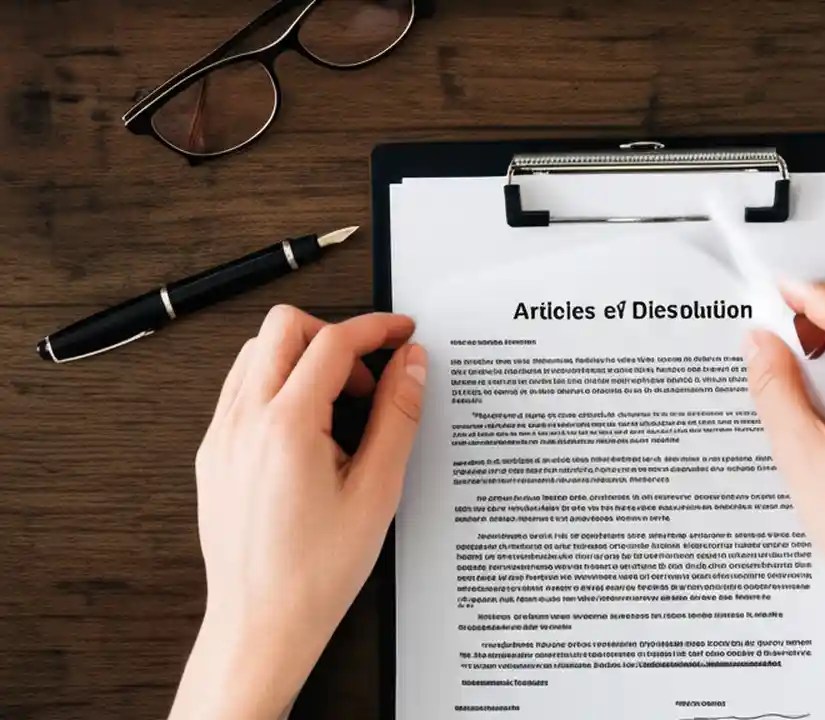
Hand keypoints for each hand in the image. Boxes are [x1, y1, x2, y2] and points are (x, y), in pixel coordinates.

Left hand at [170, 307, 425, 719]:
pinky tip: (311, 429)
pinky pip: (242, 390)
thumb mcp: (376, 491)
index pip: (332, 342)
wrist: (262, 623)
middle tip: (370, 374)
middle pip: (283, 328)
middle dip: (334, 335)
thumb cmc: (316, 572)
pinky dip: (279, 386)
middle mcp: (243, 422)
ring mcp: (221, 436)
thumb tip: (412, 365)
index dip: (375, 328)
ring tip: (342, 407)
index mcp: (285, 427)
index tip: (402, 332)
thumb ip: (397, 417)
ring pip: (257, 354)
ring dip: (303, 359)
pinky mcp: (212, 454)